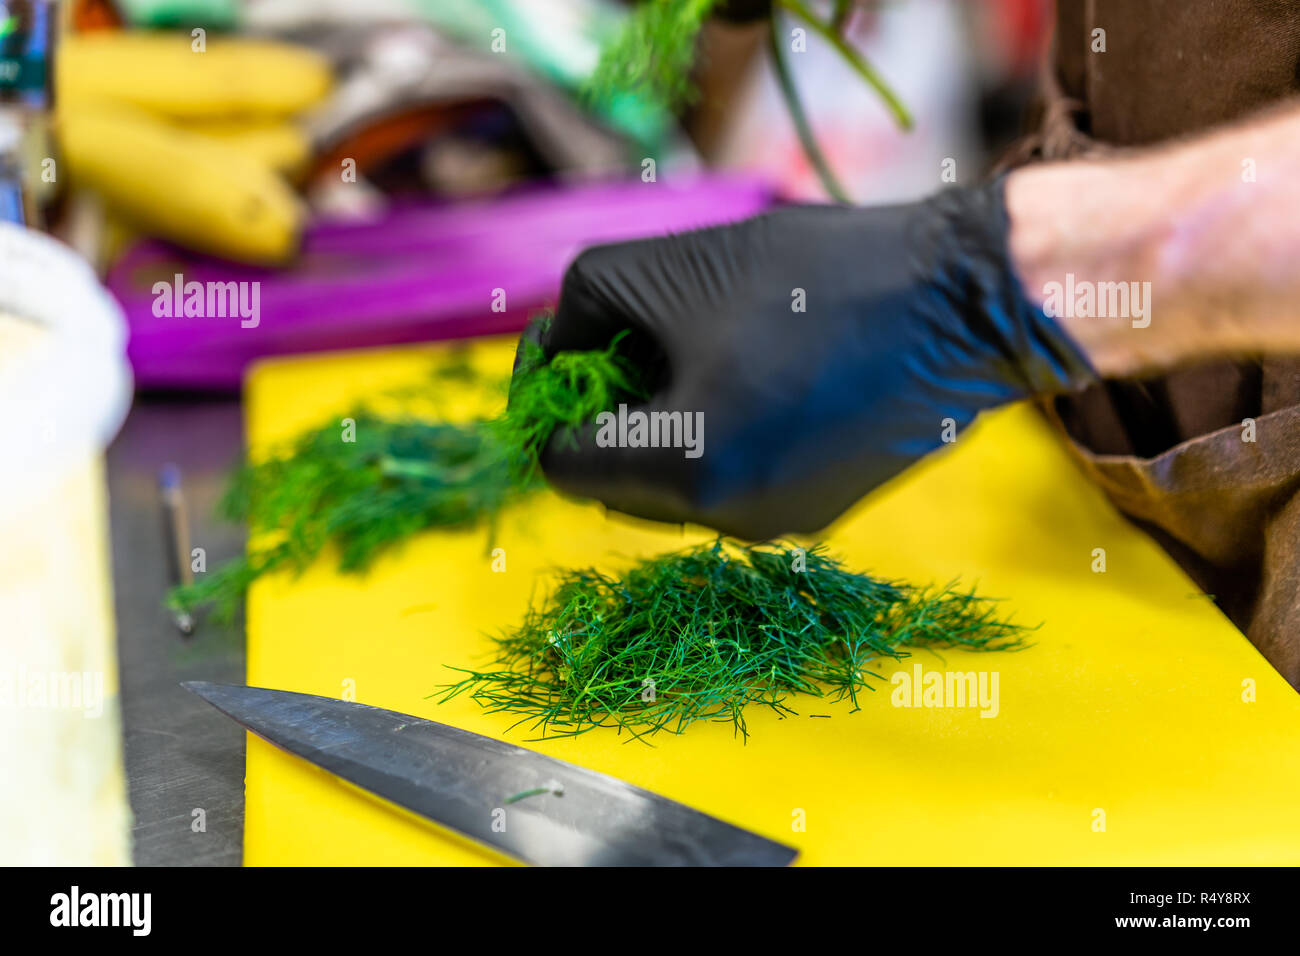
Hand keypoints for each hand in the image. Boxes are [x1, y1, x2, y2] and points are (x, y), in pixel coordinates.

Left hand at [530, 179, 1094, 539]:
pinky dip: (718, 438)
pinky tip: (760, 375)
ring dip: (662, 423)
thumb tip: (549, 359)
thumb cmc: (812, 274)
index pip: (560, 463)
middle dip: (609, 410)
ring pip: (671, 484)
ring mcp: (779, 525)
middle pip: (613, 480)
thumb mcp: (663, 266)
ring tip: (709, 348)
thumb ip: (576, 310)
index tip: (591, 343)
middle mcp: (727, 520)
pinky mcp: (821, 512)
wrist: (966, 301)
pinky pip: (730, 485)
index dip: (554, 398)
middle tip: (648, 337)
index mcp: (683, 469)